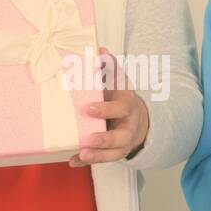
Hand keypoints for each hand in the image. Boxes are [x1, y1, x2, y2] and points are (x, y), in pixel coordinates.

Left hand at [69, 46, 149, 165]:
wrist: (137, 120)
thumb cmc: (121, 99)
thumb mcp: (119, 82)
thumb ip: (110, 67)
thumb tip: (100, 49)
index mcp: (127, 106)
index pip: (120, 108)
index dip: (105, 109)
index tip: (88, 108)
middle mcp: (127, 127)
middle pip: (120, 137)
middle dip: (105, 139)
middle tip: (89, 139)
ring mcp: (122, 143)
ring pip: (113, 154)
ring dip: (97, 156)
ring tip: (82, 153)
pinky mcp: (113, 153)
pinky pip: (102, 161)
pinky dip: (86, 161)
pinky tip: (73, 160)